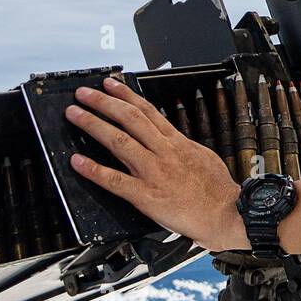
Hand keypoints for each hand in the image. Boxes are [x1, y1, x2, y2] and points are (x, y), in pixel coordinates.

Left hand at [65, 76, 241, 251]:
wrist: (226, 215)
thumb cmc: (217, 191)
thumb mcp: (203, 157)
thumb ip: (181, 146)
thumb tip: (169, 137)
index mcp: (177, 143)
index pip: (147, 111)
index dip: (125, 95)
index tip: (110, 85)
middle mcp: (163, 153)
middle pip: (129, 119)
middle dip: (103, 103)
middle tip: (84, 94)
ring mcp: (153, 173)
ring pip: (119, 142)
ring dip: (94, 125)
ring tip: (74, 115)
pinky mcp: (146, 196)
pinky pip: (115, 181)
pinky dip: (94, 170)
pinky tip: (77, 162)